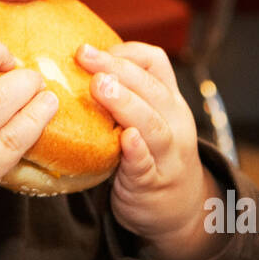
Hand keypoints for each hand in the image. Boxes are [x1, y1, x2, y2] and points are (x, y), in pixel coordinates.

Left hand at [75, 41, 222, 259]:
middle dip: (117, 69)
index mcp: (169, 100)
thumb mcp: (149, 118)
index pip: (155, 63)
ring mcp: (167, 154)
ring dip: (126, 103)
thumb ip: (125, 95)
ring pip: (152, 124)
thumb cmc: (152, 155)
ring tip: (101, 86)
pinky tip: (125, 139)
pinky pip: (146, 165)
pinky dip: (137, 151)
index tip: (91, 49)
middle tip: (86, 57)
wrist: (181, 210)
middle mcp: (174, 121)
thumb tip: (77, 66)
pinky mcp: (153, 183)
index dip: (126, 52)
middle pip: (151, 88)